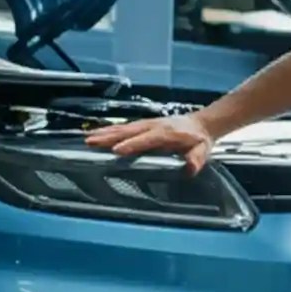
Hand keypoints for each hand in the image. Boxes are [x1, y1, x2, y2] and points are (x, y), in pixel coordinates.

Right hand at [84, 114, 213, 174]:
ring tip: (88, 138)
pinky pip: (124, 128)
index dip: (132, 144)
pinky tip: (97, 134)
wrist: (201, 123)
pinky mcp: (143, 125)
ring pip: (123, 128)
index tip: (117, 150)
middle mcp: (153, 126)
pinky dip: (109, 130)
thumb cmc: (199, 140)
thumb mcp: (202, 150)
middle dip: (110, 137)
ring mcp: (147, 124)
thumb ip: (196, 159)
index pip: (147, 139)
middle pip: (129, 131)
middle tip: (92, 142)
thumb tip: (190, 168)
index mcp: (167, 133)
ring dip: (105, 133)